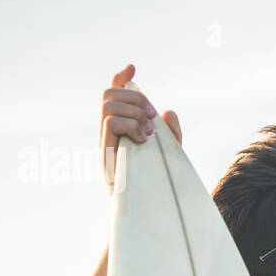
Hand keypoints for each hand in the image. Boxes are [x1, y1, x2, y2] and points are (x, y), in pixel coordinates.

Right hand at [99, 63, 181, 188]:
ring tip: (148, 132)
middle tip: (151, 116)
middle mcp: (109, 131)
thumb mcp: (170, 153)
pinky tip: (143, 140)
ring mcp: (104, 141)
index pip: (115, 95)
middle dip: (134, 97)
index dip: (121, 77)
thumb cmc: (158, 180)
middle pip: (109, 93)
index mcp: (122, 127)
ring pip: (108, 106)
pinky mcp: (104, 153)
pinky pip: (111, 123)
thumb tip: (168, 112)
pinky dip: (130, 125)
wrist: (148, 208)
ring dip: (133, 112)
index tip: (132, 66)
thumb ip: (171, 132)